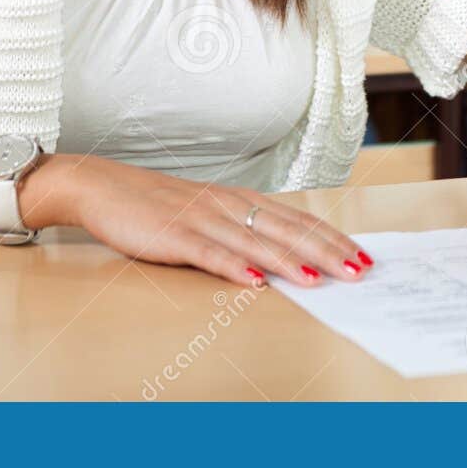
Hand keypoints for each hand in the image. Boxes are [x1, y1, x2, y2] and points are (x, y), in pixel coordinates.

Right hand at [69, 157, 372, 288]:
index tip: (362, 255)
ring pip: (256, 241)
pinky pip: (210, 253)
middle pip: (287, 229)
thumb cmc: (158, 205)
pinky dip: (235, 267)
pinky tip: (255, 281)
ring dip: (291, 262)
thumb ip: (242, 228)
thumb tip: (283, 253)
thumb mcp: (208, 212)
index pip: (297, 218)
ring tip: (322, 279)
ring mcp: (202, 218)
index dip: (331, 237)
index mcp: (239, 199)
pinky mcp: (174, 235)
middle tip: (359, 271)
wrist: (103, 186)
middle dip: (327, 250)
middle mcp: (228, 205)